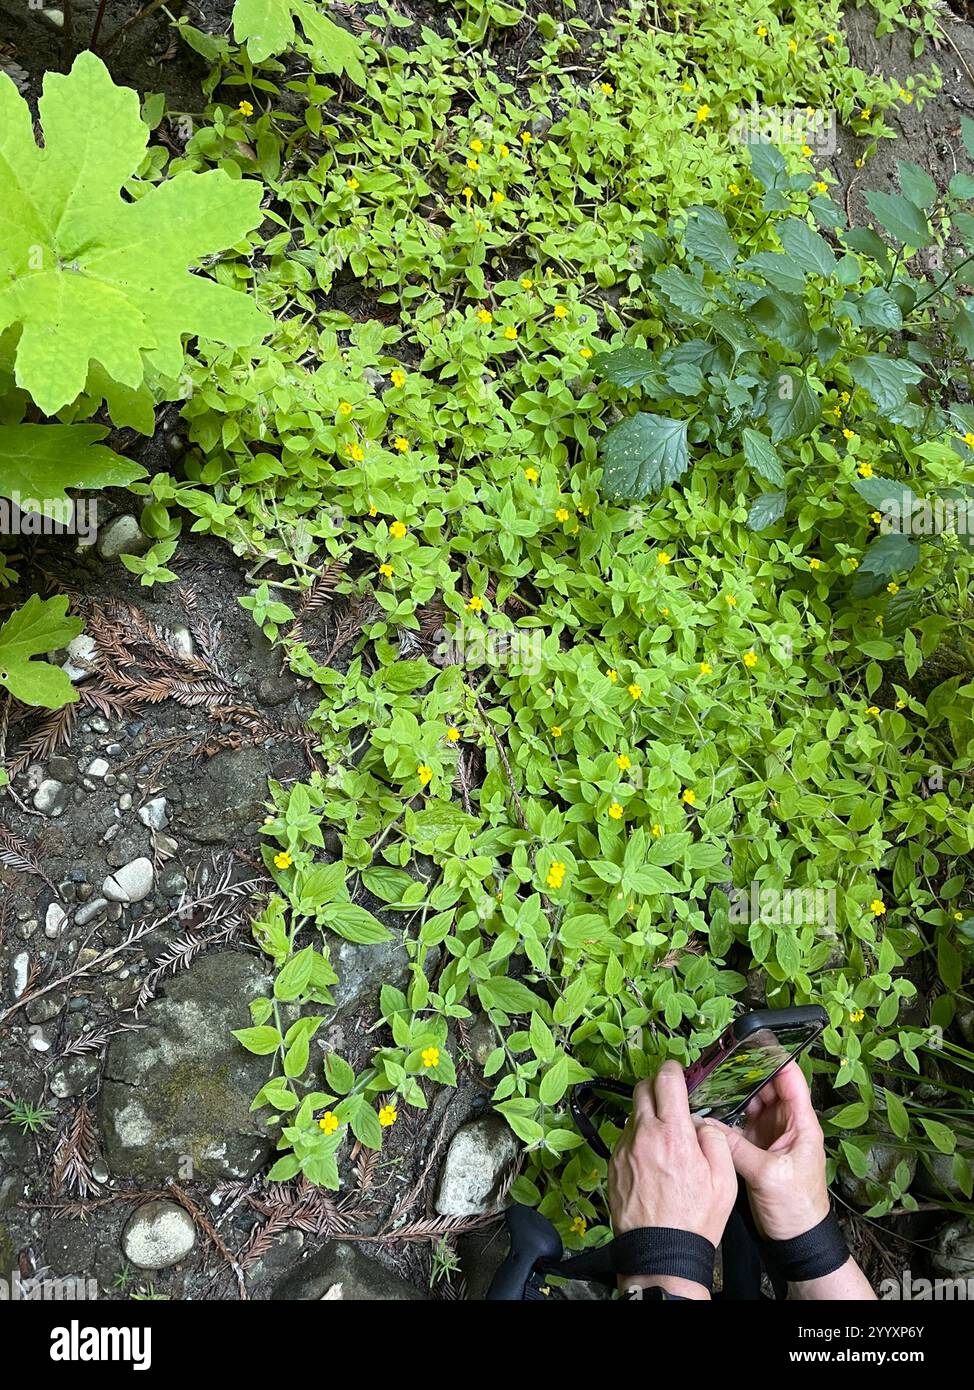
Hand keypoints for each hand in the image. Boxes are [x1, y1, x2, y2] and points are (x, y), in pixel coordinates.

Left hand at [608, 1061, 737, 1297]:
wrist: (661, 1253)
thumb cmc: (695, 1219)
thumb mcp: (724, 1179)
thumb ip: (714, 1139)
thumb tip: (699, 1122)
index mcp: (673, 1134)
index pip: (666, 1081)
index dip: (672, 1069)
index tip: (676, 1070)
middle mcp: (644, 1135)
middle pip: (642, 1089)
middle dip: (656, 1086)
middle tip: (669, 1097)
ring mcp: (624, 1150)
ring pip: (633, 1116)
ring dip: (646, 1116)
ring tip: (663, 1138)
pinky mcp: (613, 1165)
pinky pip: (625, 1139)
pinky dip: (637, 1139)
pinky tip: (651, 1159)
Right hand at [722, 1060, 829, 1240]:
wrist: (797, 1241)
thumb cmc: (797, 1209)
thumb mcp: (767, 1174)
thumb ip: (736, 1147)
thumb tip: (707, 1126)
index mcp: (801, 1125)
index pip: (790, 1079)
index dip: (774, 1057)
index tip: (753, 1043)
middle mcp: (786, 1126)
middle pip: (766, 1088)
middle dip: (744, 1075)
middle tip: (720, 1064)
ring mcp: (771, 1137)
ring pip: (750, 1105)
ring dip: (733, 1096)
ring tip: (712, 1084)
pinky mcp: (757, 1151)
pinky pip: (740, 1125)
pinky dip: (727, 1118)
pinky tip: (711, 1113)